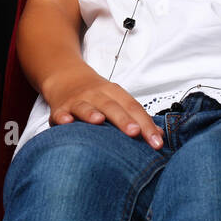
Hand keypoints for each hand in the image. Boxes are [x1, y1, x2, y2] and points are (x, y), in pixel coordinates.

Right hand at [42, 65, 164, 148]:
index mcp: (114, 93)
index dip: (146, 124)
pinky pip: (60, 113)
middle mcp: (97, 95)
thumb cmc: (97, 94)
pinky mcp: (60, 108)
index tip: (157, 142)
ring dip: (91, 114)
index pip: (133, 107)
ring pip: (85, 106)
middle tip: (135, 133)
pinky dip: (63, 117)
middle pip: (112, 106)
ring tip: (99, 121)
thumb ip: (137, 118)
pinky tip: (66, 122)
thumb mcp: (118, 100)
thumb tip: (160, 137)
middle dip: (123, 120)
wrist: (66, 77)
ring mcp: (77, 101)